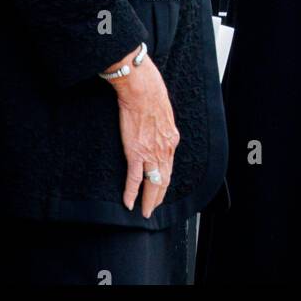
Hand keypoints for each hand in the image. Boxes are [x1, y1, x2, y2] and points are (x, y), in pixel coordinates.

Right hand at [112, 53, 179, 216]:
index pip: (169, 165)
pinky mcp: (136, 152)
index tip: (161, 188)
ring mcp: (150, 153)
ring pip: (152, 183)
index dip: (165, 179)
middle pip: (164, 179)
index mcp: (171, 139)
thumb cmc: (151, 93)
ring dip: (149, 200)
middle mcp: (164, 149)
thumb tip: (158, 125)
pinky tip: (129, 203)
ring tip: (145, 211)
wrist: (142, 88)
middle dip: (159, 195)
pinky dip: (132, 193)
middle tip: (153, 208)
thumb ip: (162, 124)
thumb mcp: (164, 111)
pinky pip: (134, 178)